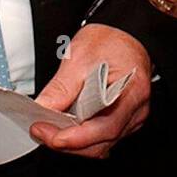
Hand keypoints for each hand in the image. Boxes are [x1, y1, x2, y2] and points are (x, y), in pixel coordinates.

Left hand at [29, 24, 150, 158]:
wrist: (125, 32)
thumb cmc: (110, 40)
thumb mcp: (81, 55)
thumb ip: (62, 86)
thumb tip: (44, 108)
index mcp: (132, 92)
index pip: (104, 128)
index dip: (73, 138)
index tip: (46, 131)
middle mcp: (136, 110)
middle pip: (101, 142)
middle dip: (67, 143)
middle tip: (40, 131)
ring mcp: (132, 117)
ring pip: (100, 144)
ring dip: (73, 143)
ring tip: (49, 129)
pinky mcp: (123, 119)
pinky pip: (102, 137)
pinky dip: (81, 137)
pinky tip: (65, 128)